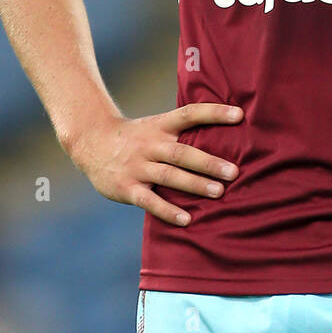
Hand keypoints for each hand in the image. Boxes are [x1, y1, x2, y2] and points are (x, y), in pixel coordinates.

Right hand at [65, 103, 242, 225]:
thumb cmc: (136, 138)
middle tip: (234, 172)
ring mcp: (137, 167)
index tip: (239, 115)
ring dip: (195, 184)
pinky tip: (187, 219)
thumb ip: (183, 133)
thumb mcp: (156, 126)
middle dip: (209, 162)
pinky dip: (168, 210)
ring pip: (169, 175)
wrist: (91, 143)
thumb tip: (225, 138)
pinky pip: (149, 201)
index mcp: (160, 126)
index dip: (214, 113)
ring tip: (220, 192)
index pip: (189, 114)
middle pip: (182, 152)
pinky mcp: (127, 188)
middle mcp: (150, 145)